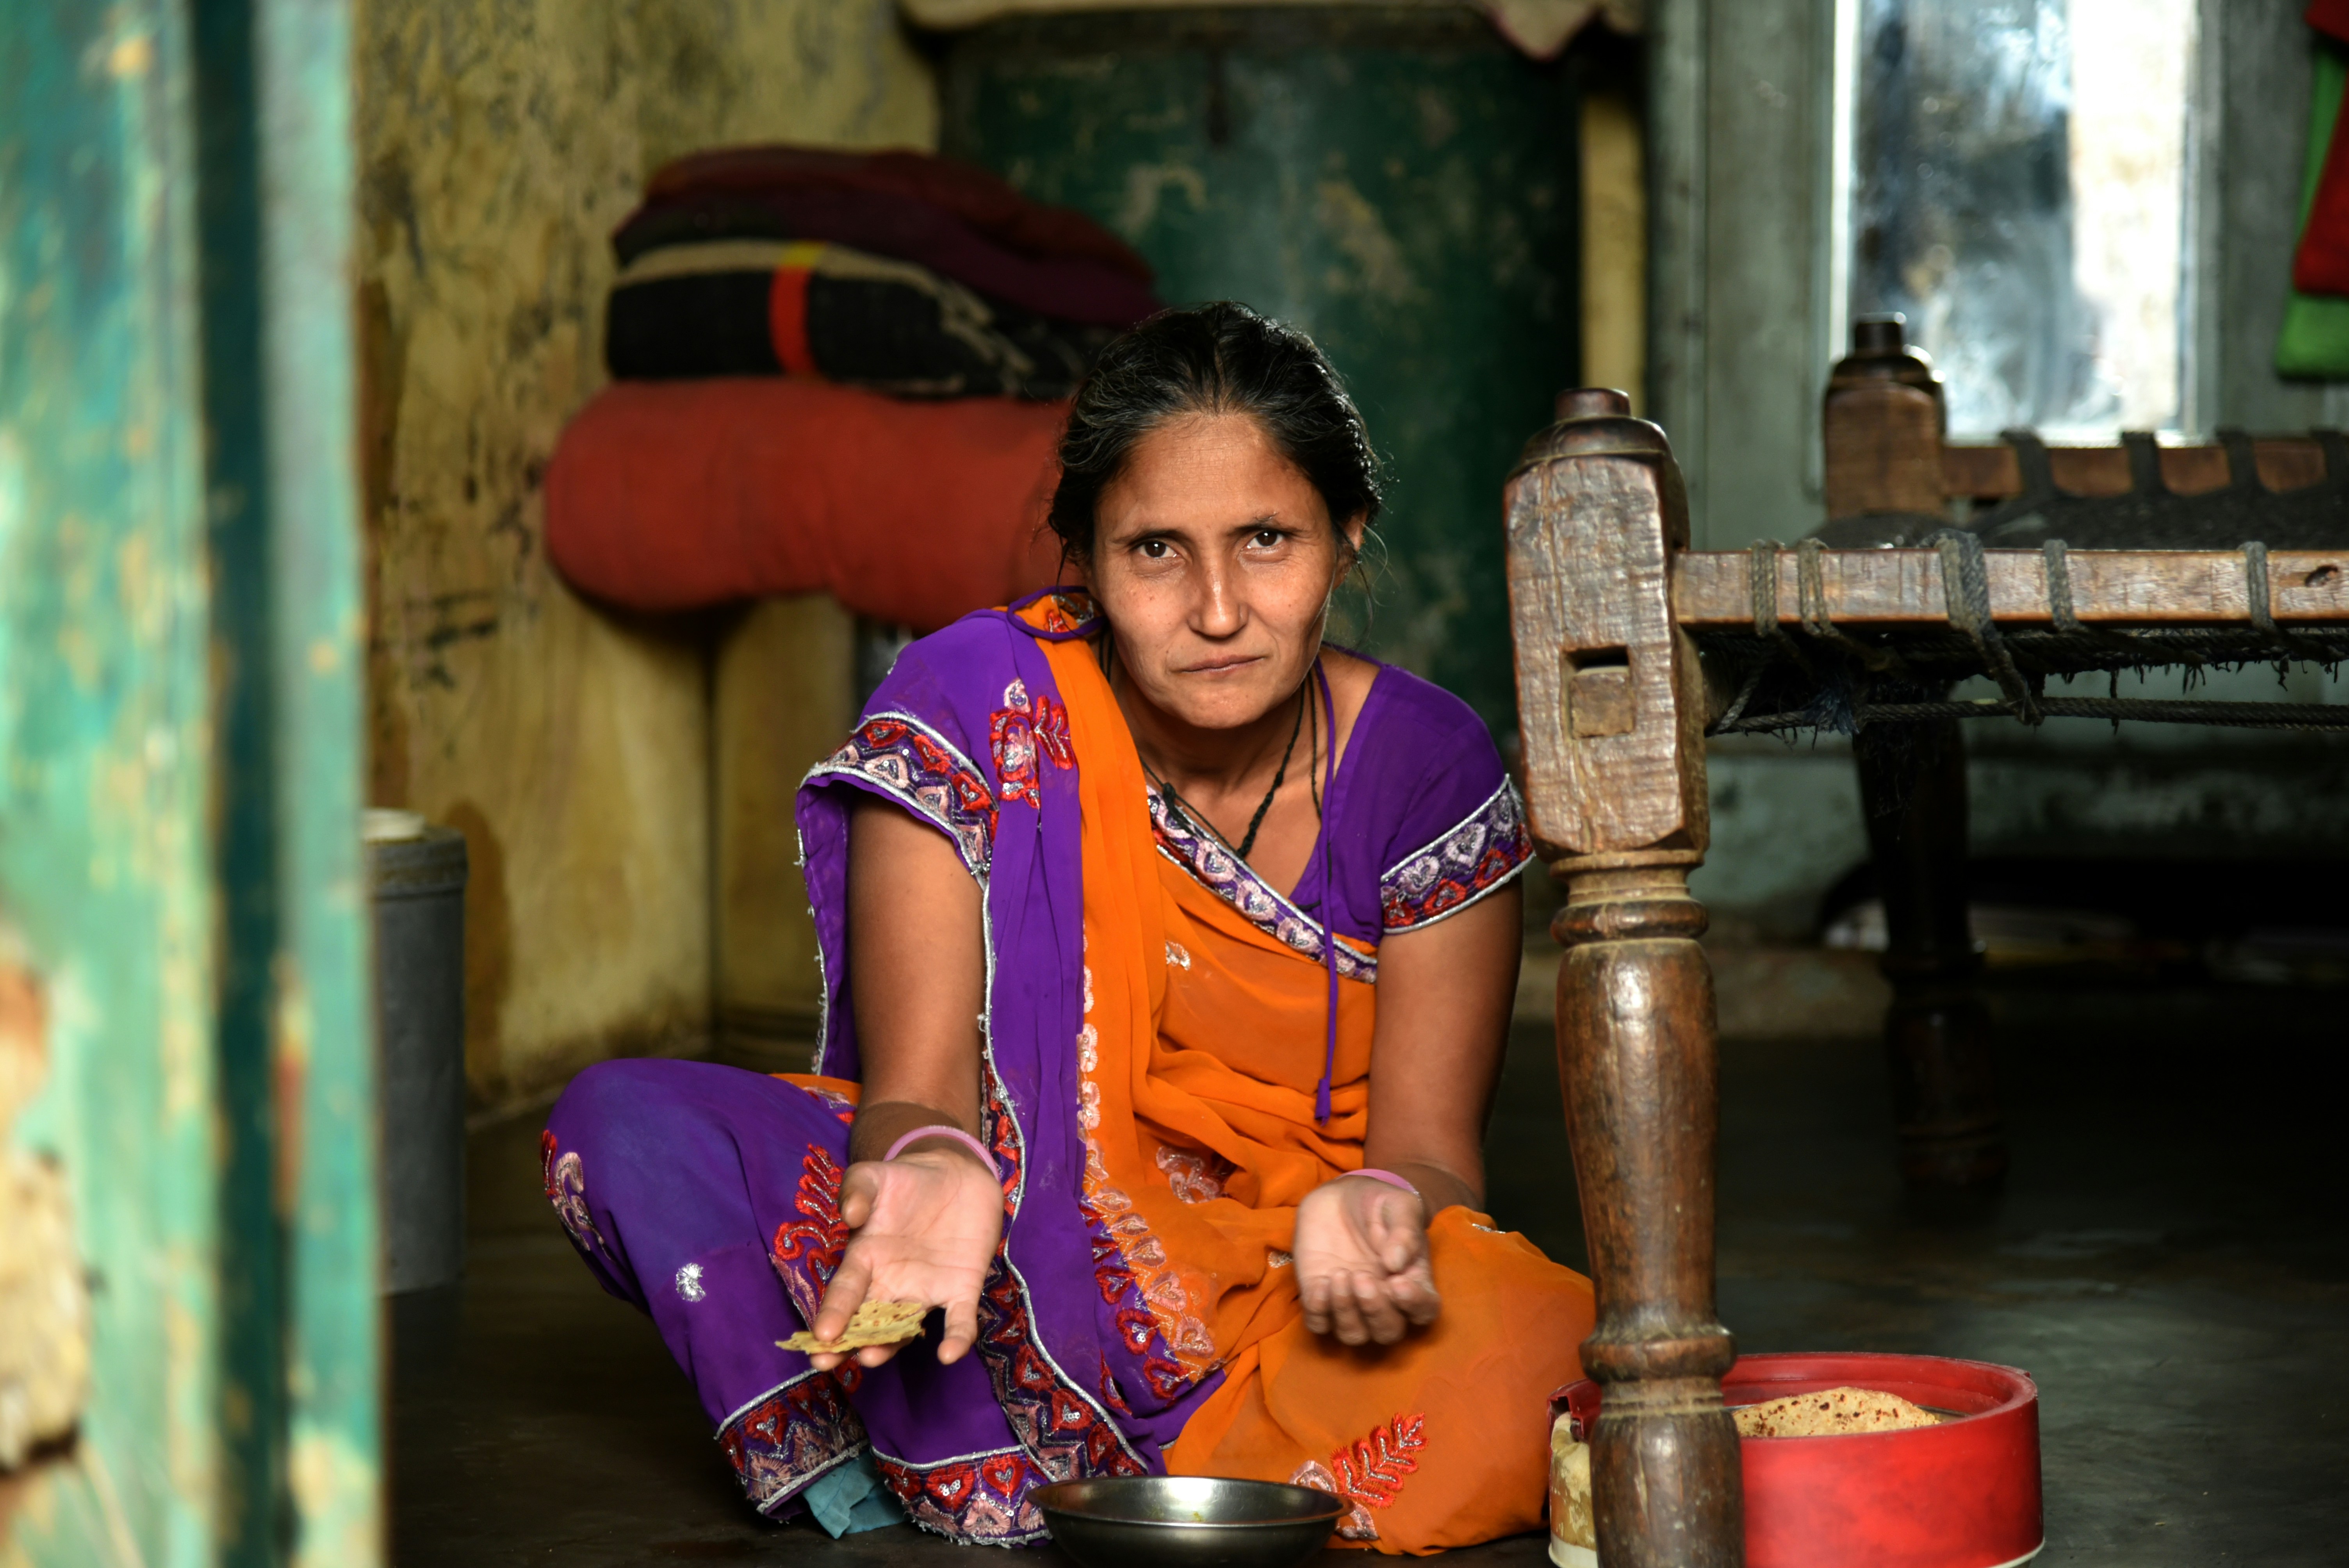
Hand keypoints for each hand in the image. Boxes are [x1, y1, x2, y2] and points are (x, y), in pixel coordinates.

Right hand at [805, 1139, 1003, 1371]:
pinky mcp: (962, 1289)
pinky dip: (957, 1338)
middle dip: (847, 1343)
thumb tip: (850, 1214)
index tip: (819, 1336)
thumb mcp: (874, 1177)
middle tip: (827, 1363)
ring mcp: (926, 1290)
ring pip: (905, 1328)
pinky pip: (959, 1320)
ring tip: (872, 1358)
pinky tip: (950, 1353)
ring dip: (889, 1346)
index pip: (845, 1291)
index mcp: (865, 1259)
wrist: (957, 1176)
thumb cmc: (906, 1181)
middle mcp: (892, 1284)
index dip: (832, 1313)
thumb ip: (857, 1189)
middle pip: (867, 1320)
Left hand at [1292, 1173, 1440, 1345]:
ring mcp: (1350, 1303)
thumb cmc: (1378, 1204)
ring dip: (1346, 1312)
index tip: (1398, 1282)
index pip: (1424, 1310)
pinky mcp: (1319, 1298)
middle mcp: (1383, 1301)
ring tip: (1340, 1274)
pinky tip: (1321, 1284)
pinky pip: (1318, 1324)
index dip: (1414, 1304)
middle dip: (1375, 1311)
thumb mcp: (1400, 1206)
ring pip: (1353, 1334)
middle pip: (1387, 1331)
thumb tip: (1397, 1263)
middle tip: (1362, 1277)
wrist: (1339, 1196)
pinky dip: (1319, 1312)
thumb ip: (1404, 1231)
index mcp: (1412, 1281)